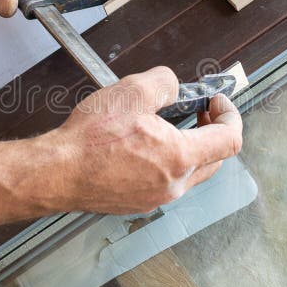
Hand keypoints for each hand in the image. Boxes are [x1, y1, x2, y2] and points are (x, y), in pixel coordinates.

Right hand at [50, 66, 242, 214]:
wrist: (56, 172)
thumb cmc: (89, 139)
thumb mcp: (131, 91)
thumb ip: (165, 83)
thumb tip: (175, 86)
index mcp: (180, 157)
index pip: (230, 139)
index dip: (230, 114)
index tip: (215, 101)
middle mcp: (174, 185)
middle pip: (216, 158)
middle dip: (213, 130)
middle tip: (197, 109)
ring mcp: (156, 198)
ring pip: (191, 173)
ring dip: (189, 146)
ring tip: (167, 124)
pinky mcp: (138, 203)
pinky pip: (166, 182)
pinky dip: (167, 161)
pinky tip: (144, 145)